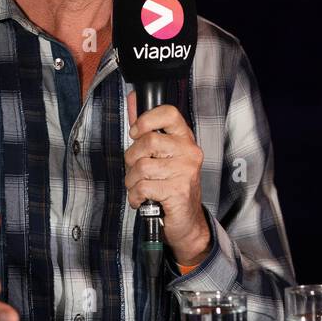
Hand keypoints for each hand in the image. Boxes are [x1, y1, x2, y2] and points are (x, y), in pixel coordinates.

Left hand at [124, 89, 210, 266]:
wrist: (187, 221)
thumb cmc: (171, 185)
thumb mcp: (161, 155)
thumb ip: (147, 128)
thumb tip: (133, 99)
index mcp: (185, 140)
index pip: (169, 113)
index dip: (146, 120)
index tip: (136, 133)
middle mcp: (189, 152)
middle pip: (149, 142)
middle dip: (132, 159)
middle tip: (136, 170)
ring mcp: (186, 172)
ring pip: (142, 167)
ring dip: (131, 181)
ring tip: (139, 187)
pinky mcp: (178, 191)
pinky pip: (144, 187)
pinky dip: (135, 196)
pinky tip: (141, 199)